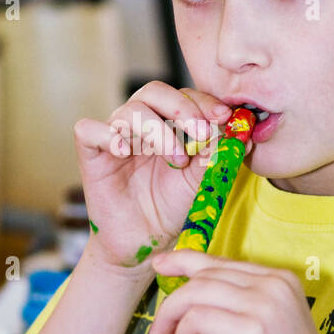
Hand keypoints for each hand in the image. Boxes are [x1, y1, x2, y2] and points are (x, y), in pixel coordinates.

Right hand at [73, 82, 243, 273]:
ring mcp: (115, 136)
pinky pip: (88, 129)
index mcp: (168, 123)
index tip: (225, 118)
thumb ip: (217, 154)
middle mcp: (140, 124)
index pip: (184, 96)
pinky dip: (107, 135)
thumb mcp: (201, 180)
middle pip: (154, 92)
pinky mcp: (90, 154)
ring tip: (175, 160)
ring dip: (156, 130)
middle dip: (182, 108)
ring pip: (129, 110)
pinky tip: (124, 152)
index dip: (203, 103)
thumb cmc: (171, 207)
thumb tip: (245, 133)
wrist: (144, 242)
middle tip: (201, 132)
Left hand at [148, 249, 333, 333]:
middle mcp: (276, 285)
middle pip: (204, 276)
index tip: (159, 266)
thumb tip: (194, 296)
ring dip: (173, 319)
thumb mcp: (271, 331)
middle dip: (173, 301)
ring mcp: (265, 307)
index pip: (222, 262)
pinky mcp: (251, 333)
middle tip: (161, 331)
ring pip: (194, 293)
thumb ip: (244, 307)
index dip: (185, 260)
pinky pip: (196, 319)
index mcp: (283, 280)